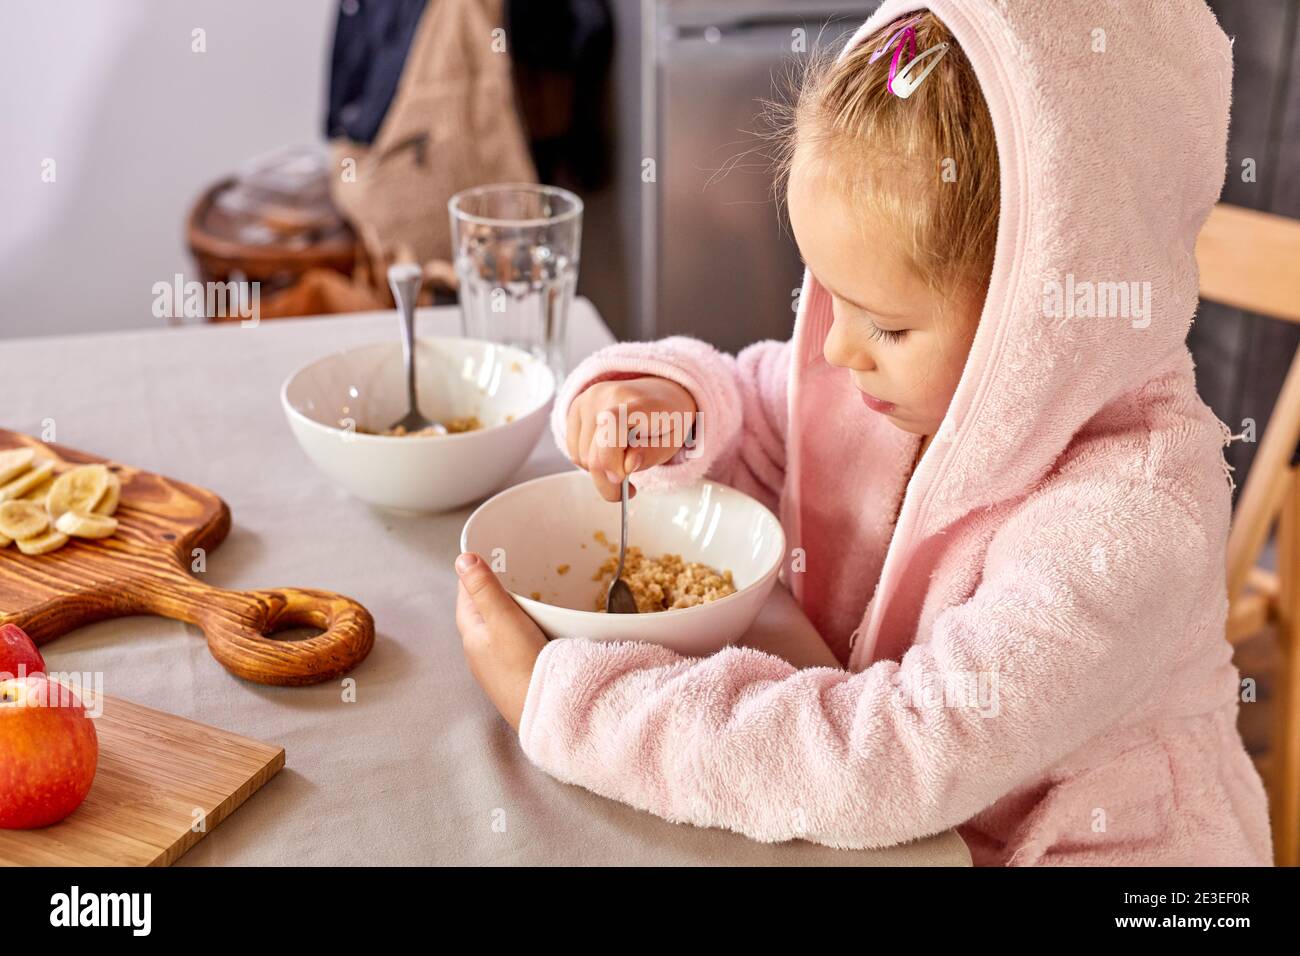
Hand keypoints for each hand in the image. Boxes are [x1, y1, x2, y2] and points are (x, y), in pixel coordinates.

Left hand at [455, 552, 548, 731]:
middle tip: (512, 572)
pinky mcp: (515, 676)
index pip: (465, 594)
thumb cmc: (523, 668)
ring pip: (499, 630)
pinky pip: (515, 645)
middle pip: (482, 611)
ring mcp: (497, 666)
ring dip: (511, 612)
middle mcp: (479, 651)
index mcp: (471, 634)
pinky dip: (524, 631)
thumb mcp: (503, 620)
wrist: (545, 713)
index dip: (474, 573)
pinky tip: (540, 632)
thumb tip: (462, 559)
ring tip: (529, 597)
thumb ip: (484, 589)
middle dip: (495, 591)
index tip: (486, 555)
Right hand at [566, 376, 698, 501]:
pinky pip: (573, 450)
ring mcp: (589, 398)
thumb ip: (651, 455)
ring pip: (581, 457)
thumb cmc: (665, 421)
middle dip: (609, 480)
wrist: (657, 393)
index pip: (614, 423)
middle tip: (627, 489)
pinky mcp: (576, 405)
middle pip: (595, 453)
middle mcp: (610, 395)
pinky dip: (588, 460)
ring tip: (620, 459)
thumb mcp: (670, 443)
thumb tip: (626, 466)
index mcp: (641, 403)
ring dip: (599, 469)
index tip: (619, 480)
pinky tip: (607, 451)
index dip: (609, 457)